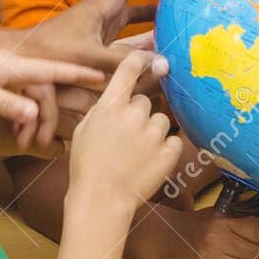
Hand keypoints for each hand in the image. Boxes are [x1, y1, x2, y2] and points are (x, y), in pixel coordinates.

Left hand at [0, 40, 105, 140]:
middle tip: (39, 144)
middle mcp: (16, 66)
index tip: (105, 79)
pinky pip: (20, 96)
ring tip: (23, 142)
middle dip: (47, 119)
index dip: (82, 75)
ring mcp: (7, 72)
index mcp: (16, 67)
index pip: (56, 70)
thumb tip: (36, 114)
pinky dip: (21, 114)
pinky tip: (14, 130)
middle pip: (46, 92)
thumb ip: (9, 104)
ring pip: (33, 97)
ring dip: (32, 120)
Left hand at [10, 0, 188, 72]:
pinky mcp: (103, 29)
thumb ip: (126, 63)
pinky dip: (150, 14)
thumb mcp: (90, 60)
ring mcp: (104, 15)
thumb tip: (165, 63)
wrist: (24, 57)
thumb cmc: (51, 55)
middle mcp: (106, 2)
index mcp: (104, 2)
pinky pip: (133, 15)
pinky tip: (165, 24)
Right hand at [68, 52, 183, 213]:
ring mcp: (153, 133)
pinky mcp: (169, 152)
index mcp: (110, 105)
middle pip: (145, 101)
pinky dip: (166, 149)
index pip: (128, 69)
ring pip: (162, 120)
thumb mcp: (84, 130)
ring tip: (138, 153)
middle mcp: (134, 114)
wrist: (100, 200)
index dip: (140, 59)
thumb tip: (115, 100)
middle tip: (126, 137)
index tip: (150, 58)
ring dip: (153, 131)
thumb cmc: (85, 166)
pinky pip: (174, 141)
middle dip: (138, 114)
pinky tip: (150, 162)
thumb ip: (101, 110)